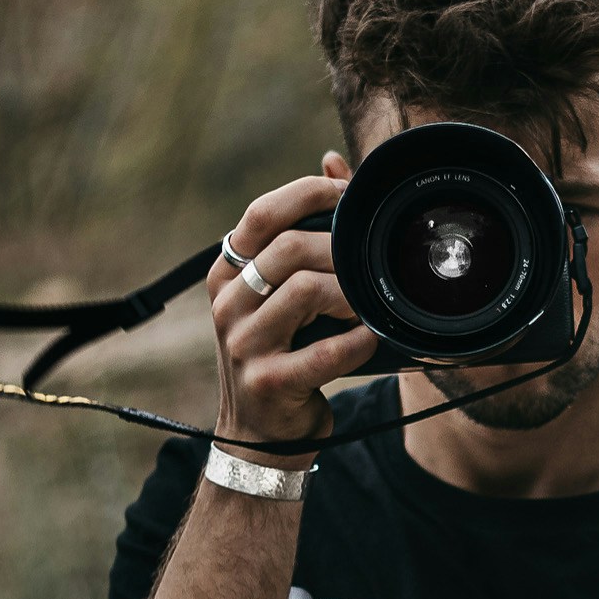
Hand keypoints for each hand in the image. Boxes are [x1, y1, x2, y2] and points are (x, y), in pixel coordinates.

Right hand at [210, 162, 384, 450]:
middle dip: (339, 247)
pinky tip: (371, 337)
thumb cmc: (282, 354)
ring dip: (351, 292)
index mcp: (228, 273)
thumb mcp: (280, 293)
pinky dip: (357, 341)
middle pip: (288, 248)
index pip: (263, 213)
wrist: (260, 436)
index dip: (311, 193)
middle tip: (369, 260)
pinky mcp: (267, 382)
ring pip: (305, 291)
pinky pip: (323, 352)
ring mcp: (242, 344)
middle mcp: (227, 303)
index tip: (349, 194)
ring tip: (370, 301)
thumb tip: (332, 162)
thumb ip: (303, 231)